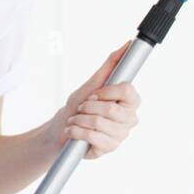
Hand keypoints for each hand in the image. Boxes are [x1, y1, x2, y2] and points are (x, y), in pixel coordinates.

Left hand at [54, 43, 141, 158]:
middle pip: (112, 110)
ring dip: (79, 119)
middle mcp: (129, 119)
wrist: (63, 127)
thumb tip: (128, 44)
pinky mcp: (109, 148)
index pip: (128, 91)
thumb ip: (112, 64)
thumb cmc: (80, 103)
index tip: (94, 93)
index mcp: (130, 102)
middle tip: (82, 107)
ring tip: (75, 119)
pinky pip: (92, 137)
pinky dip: (76, 131)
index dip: (107, 92)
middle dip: (88, 106)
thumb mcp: (93, 82)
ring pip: (98, 123)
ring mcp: (121, 135)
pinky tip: (73, 130)